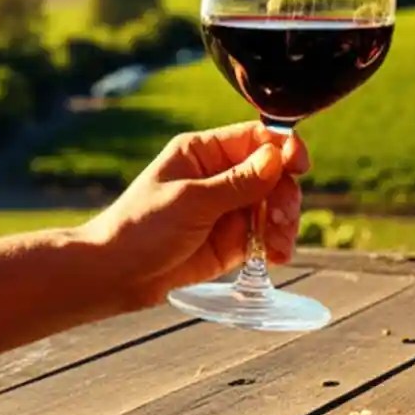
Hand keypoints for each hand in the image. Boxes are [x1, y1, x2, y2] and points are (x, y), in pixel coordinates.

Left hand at [80, 122, 307, 310]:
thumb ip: (238, 182)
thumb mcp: (191, 201)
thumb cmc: (141, 229)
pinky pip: (266, 236)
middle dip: (284, 195)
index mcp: (204, 152)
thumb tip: (277, 156)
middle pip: (273, 174)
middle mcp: (220, 176)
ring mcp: (228, 210)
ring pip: (274, 206)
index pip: (255, 138)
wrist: (114, 276)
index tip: (300, 165)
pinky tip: (276, 257)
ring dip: (284, 223)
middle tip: (282, 218)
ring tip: (279, 246)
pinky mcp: (232, 241)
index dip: (283, 148)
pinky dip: (276, 245)